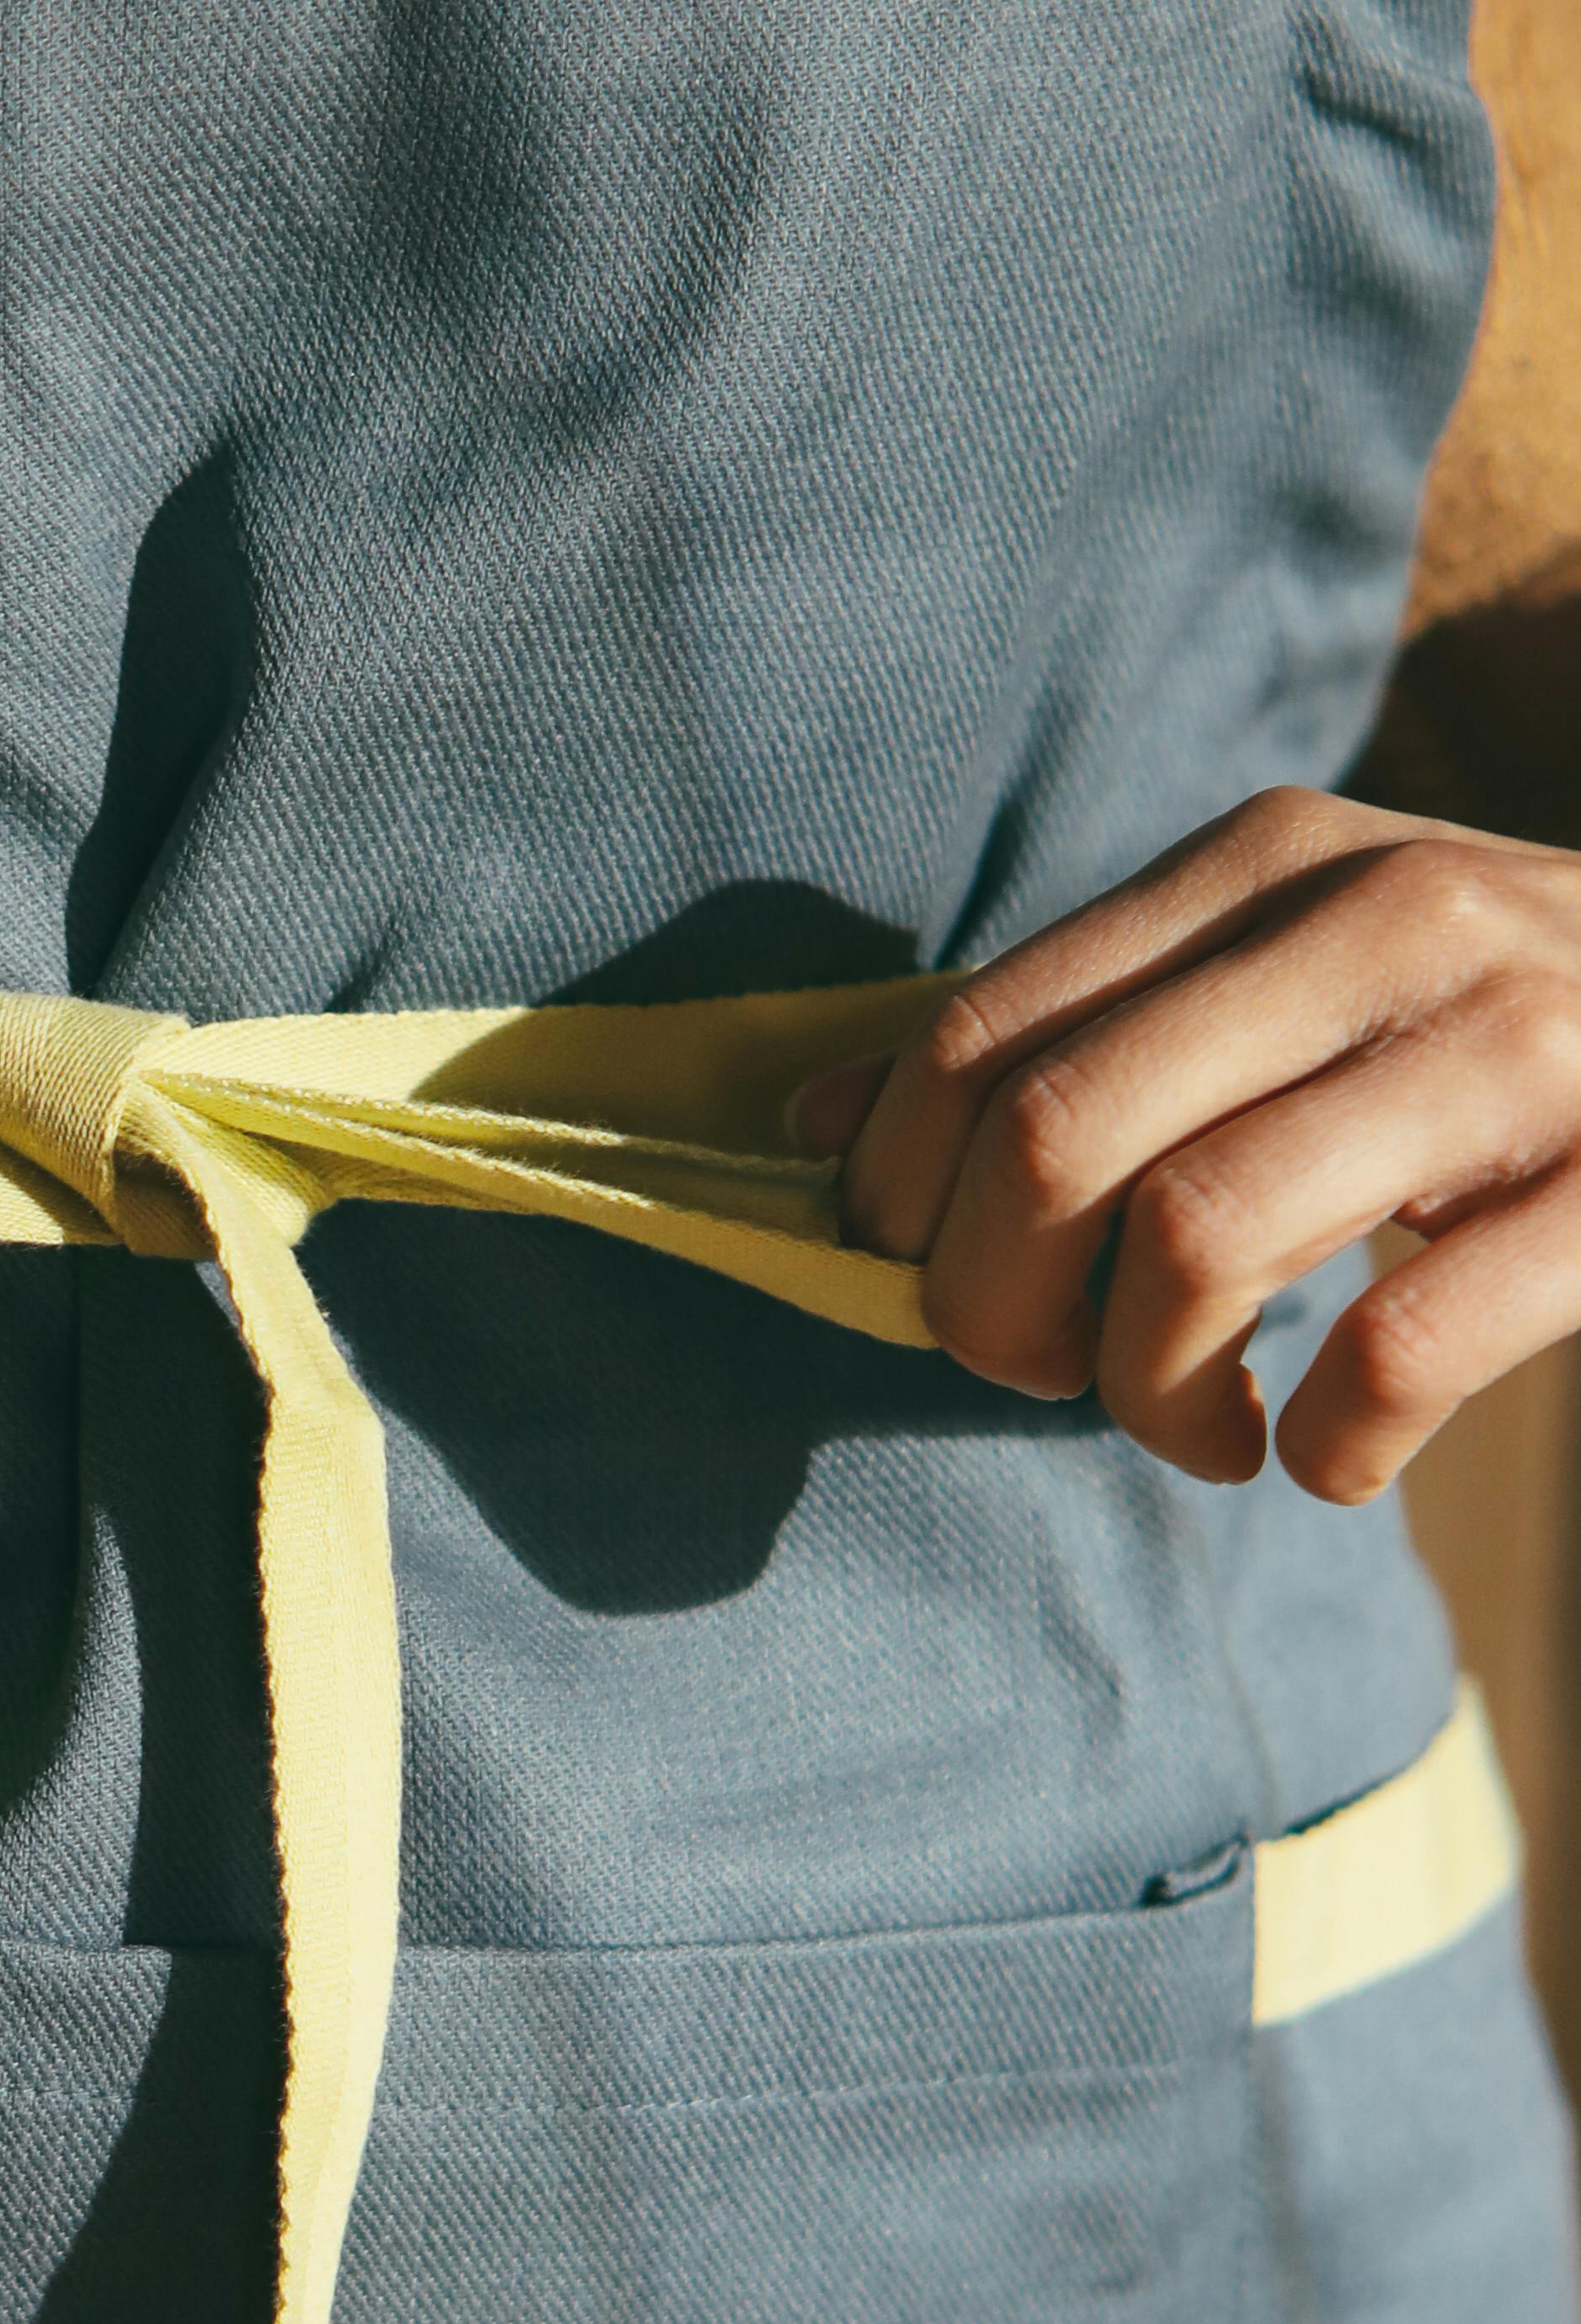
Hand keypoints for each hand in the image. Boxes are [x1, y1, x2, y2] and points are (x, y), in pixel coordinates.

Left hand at [795, 784, 1580, 1498]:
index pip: (977, 1040)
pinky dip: (1328, 1446)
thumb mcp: (1302, 975)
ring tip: (1203, 1431)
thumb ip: (1080, 1034)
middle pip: (1052, 1141)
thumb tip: (811, 1138)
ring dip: (1149, 1391)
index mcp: (1271, 864)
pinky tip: (1330, 1459)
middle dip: (996, 1309)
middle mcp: (1380, 921)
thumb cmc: (1502, 1031)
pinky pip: (1398, 1347)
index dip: (903, 1201)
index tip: (942, 1286)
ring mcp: (1511, 1047)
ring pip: (1195, 1239)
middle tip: (1052, 1379)